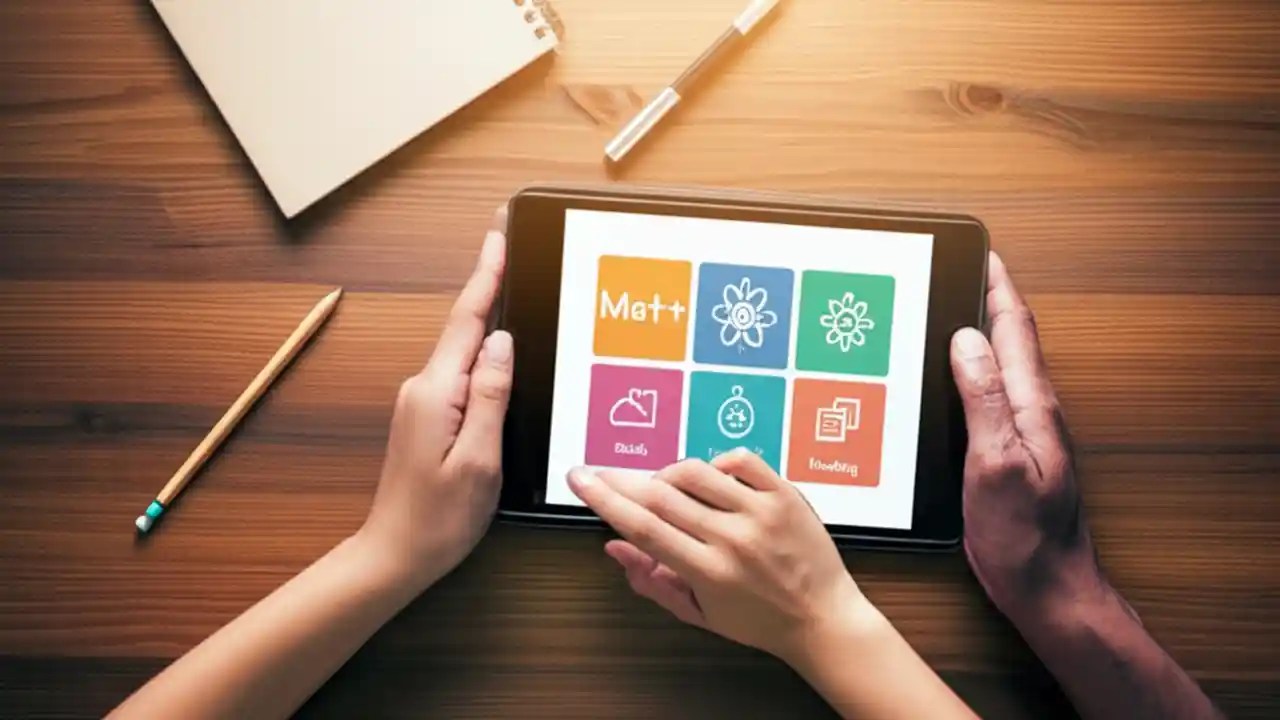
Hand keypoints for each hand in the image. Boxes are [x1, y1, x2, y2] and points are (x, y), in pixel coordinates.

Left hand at [359, 210, 512, 588]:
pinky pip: (463, 373)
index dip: (487, 276)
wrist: (394, 554)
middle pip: (465, 327)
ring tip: (516, 287)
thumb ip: (491, 396)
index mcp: (437, 392)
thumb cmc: (438, 518)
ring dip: (489, 319)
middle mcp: (424, 388)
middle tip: (513, 245)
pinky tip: (503, 350)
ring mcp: (423, 401)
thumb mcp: (478, 459)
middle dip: (490, 285)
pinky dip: (484, 353)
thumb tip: (502, 342)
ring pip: (465, 350)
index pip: (468, 321)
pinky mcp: (429, 416)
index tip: (499, 236)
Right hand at [568, 450, 868, 663]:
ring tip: (665, 488)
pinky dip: (715, 462)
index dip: (605, 500)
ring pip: (695, 472)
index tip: (581, 480)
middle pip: (661, 495)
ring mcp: (761, 513)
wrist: (822, 619)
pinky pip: (739, 460)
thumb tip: (616, 547)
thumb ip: (653, 581)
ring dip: (668, 474)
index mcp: (708, 572)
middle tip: (601, 472)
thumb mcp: (699, 613)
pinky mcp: (785, 495)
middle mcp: (733, 539)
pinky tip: (711, 479)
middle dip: (621, 479)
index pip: (644, 527)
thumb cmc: (760, 621)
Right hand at [950, 252, 1105, 620]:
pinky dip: (967, 374)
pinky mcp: (1007, 451)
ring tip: (946, 308)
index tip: (977, 253)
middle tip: (953, 270)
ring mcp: (1021, 431)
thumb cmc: (1025, 536)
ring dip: (975, 335)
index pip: (1015, 327)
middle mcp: (1030, 410)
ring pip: (996, 366)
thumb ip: (984, 398)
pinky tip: (946, 377)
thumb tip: (968, 339)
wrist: (1044, 587)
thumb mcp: (996, 462)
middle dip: (983, 299)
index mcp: (1031, 404)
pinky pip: (986, 396)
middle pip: (1007, 339)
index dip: (996, 285)